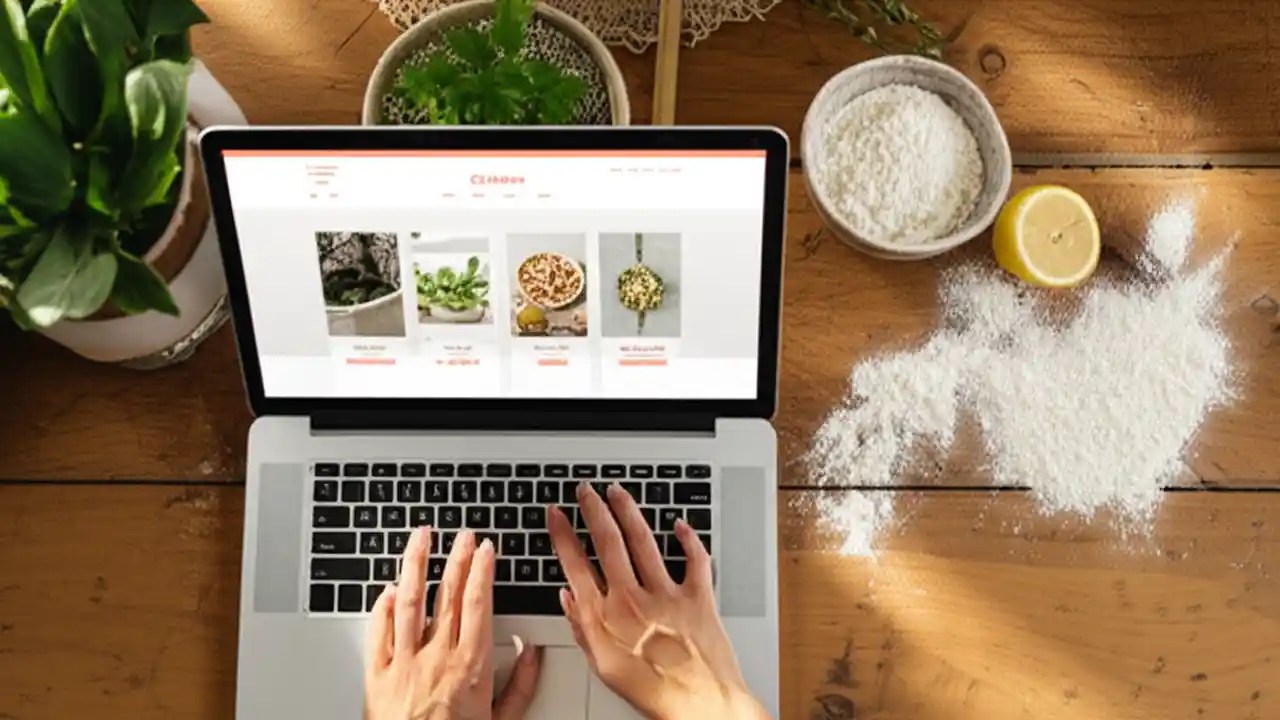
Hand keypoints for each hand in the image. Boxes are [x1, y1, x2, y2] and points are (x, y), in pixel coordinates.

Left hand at [364, 528, 542, 719]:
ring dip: (415, 564)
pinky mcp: (376, 674)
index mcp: (470, 667)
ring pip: (409, 602)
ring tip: (421, 538)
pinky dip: (383, 606)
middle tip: (461, 535)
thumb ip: (520, 686)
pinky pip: (378, 631)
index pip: (477, 604)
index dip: (481, 571)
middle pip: (447, 595)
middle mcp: (436, 658)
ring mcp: (403, 663)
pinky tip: (389, 588)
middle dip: (456, 559)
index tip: (485, 548)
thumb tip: (532, 654)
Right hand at [548, 484, 769, 719]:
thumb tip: (568, 597)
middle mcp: (632, 599)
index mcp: (606, 617)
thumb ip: (583, 628)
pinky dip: (688, 538)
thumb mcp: (604, 667)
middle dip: (592, 509)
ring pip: (643, 539)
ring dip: (627, 510)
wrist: (700, 704)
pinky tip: (680, 524)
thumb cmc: (653, 692)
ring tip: (617, 492)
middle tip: (585, 491)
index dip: (562, 535)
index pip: (575, 564)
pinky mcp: (697, 595)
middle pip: (607, 541)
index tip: (556, 515)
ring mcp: (666, 594)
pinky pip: (694, 558)